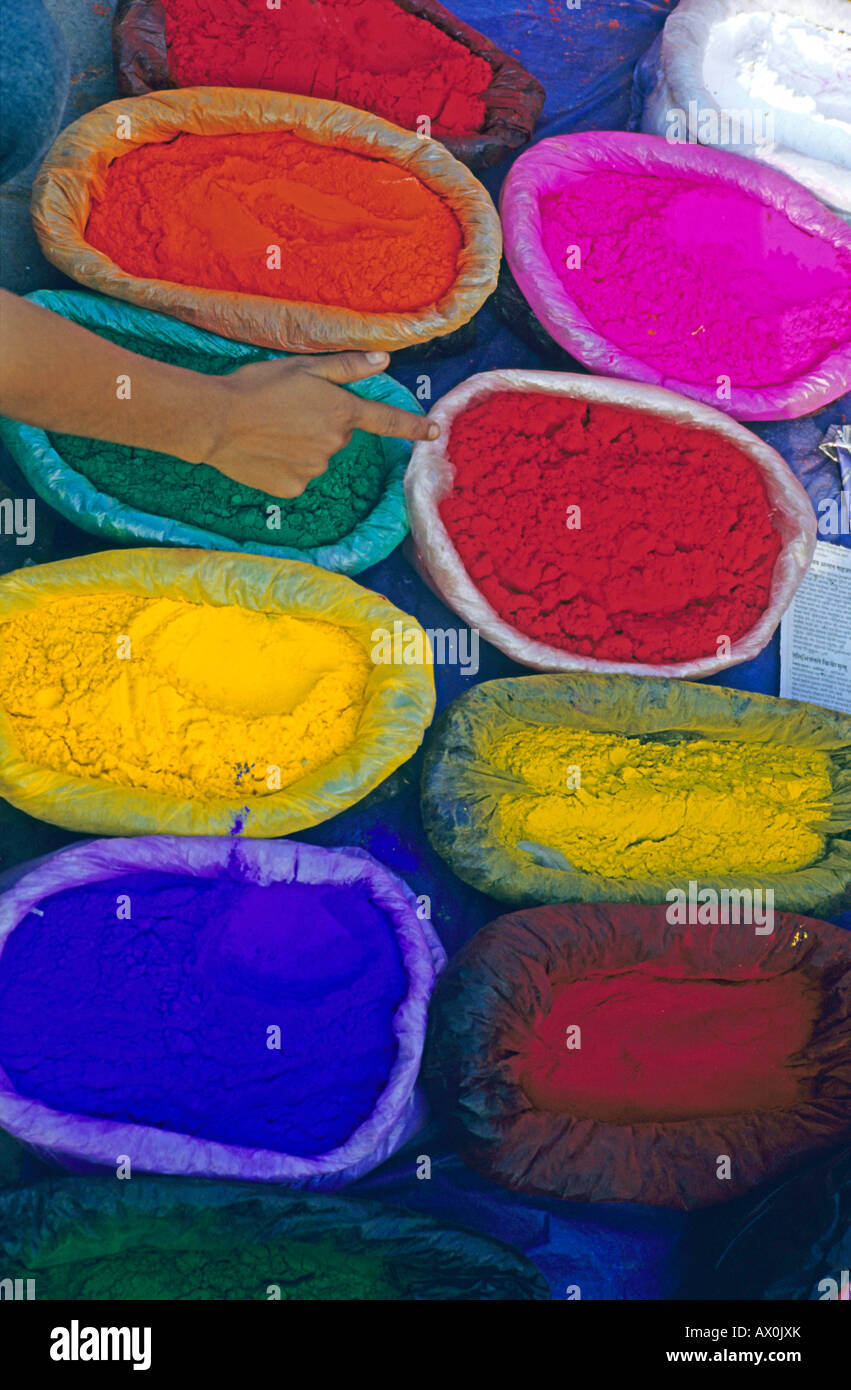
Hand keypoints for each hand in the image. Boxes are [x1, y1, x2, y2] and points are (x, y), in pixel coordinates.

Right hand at [201, 351, 438, 498]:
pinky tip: (264, 452)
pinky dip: (285, 465)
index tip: (434, 431)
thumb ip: (347, 367)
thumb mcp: (303, 367)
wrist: (216, 422)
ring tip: (271, 429)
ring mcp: (316, 469)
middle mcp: (336, 443)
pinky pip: (298, 476)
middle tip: (287, 410)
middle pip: (340, 434)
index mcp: (342, 410)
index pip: (388, 420)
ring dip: (303, 445)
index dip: (413, 425)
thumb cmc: (258, 386)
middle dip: (322, 423)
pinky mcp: (294, 488)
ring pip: (318, 456)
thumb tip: (383, 361)